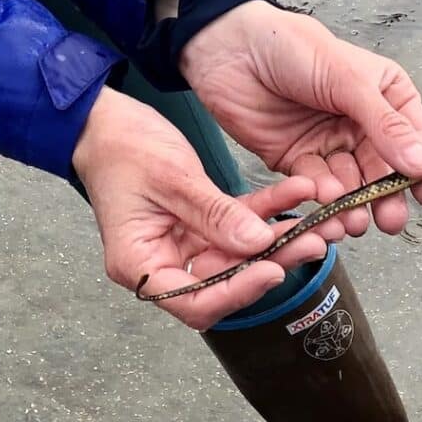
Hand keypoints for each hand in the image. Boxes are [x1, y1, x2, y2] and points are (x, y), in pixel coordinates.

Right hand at [73, 86, 330, 330]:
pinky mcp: (198, 223)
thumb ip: (213, 213)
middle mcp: (163, 262)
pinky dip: (265, 210)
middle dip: (271, 263)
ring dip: (277, 238)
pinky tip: (295, 194)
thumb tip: (257, 244)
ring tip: (318, 222)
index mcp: (140, 264)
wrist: (104, 121)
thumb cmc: (121, 148)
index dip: (236, 292)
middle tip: (314, 242)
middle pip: (223, 280)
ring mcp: (182, 244)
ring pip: (238, 253)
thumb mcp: (171, 178)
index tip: (272, 270)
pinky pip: (237, 223)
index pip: (193, 301)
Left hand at [178, 3, 421, 238]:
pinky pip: (317, 186)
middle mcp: (362, 123)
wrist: (228, 48)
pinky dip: (322, 198)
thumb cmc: (292, 47)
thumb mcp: (346, 79)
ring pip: (352, 184)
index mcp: (385, 95)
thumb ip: (384, 124)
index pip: (414, 138)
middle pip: (385, 170)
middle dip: (388, 196)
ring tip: (353, 221)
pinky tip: (323, 202)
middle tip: (389, 220)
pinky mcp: (297, 160)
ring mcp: (330, 144)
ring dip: (354, 204)